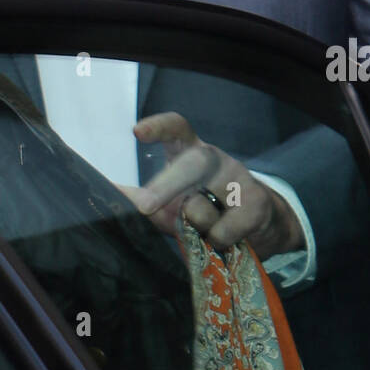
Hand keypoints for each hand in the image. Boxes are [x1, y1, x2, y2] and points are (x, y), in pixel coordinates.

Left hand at [115, 111, 304, 261]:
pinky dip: (216, 242)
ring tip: (205, 234)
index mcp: (190, 154)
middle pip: (193, 163)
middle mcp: (214, 159)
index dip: (159, 127)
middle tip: (145, 206)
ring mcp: (238, 178)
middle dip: (168, 185)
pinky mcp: (257, 202)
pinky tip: (227, 241)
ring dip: (195, 229)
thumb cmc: (207, 211)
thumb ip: (141, 200)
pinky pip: (223, 231)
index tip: (137, 132)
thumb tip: (106, 194)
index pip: (177, 128)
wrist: (262, 227)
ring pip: (202, 208)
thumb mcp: (171, 206)